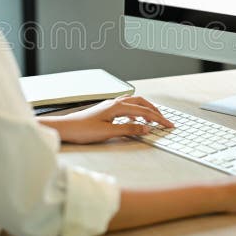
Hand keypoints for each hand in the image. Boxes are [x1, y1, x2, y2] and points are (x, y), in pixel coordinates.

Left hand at [38, 96, 172, 143]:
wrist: (66, 128)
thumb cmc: (83, 130)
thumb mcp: (108, 132)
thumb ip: (129, 130)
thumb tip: (146, 128)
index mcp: (117, 107)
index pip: (144, 112)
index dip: (158, 119)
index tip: (168, 125)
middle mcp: (115, 103)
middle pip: (141, 103)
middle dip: (155, 111)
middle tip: (165, 121)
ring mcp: (110, 105)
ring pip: (134, 103)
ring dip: (146, 109)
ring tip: (154, 119)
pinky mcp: (106, 110)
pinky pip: (127, 106)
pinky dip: (136, 111)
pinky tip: (135, 119)